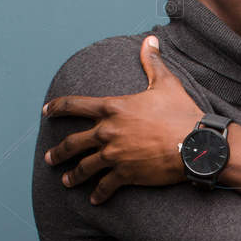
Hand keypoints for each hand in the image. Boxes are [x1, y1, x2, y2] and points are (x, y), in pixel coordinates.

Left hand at [43, 36, 202, 203]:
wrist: (195, 144)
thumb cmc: (181, 112)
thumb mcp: (166, 83)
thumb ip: (152, 62)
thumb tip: (150, 40)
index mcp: (113, 108)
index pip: (75, 106)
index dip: (57, 107)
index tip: (45, 112)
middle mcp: (108, 132)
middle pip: (73, 142)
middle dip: (59, 152)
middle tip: (50, 158)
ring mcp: (115, 155)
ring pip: (85, 167)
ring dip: (73, 175)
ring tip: (66, 181)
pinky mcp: (126, 174)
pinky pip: (105, 186)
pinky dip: (99, 194)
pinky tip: (94, 199)